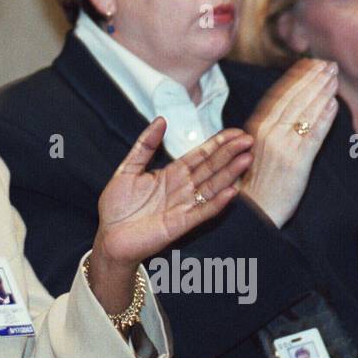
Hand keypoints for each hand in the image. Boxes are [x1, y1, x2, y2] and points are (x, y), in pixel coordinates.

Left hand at [87, 118, 253, 309]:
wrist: (109, 237)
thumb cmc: (117, 206)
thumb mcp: (128, 168)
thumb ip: (145, 145)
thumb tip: (161, 120)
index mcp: (171, 174)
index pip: (200, 155)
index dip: (217, 143)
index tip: (236, 132)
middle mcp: (181, 188)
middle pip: (210, 168)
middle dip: (229, 154)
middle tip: (249, 139)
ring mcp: (183, 206)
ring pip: (212, 186)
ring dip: (229, 174)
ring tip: (246, 159)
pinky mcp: (181, 224)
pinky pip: (203, 211)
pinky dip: (217, 202)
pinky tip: (232, 191)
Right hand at [238, 58, 339, 226]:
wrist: (257, 207)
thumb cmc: (257, 178)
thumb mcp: (258, 146)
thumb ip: (271, 126)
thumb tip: (288, 107)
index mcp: (258, 126)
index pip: (280, 95)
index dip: (297, 77)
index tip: (310, 64)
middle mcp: (269, 132)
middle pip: (294, 99)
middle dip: (313, 79)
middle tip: (328, 65)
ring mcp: (283, 145)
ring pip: (305, 112)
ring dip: (322, 93)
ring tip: (335, 79)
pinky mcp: (296, 161)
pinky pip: (313, 135)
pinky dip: (325, 119)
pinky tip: (335, 106)